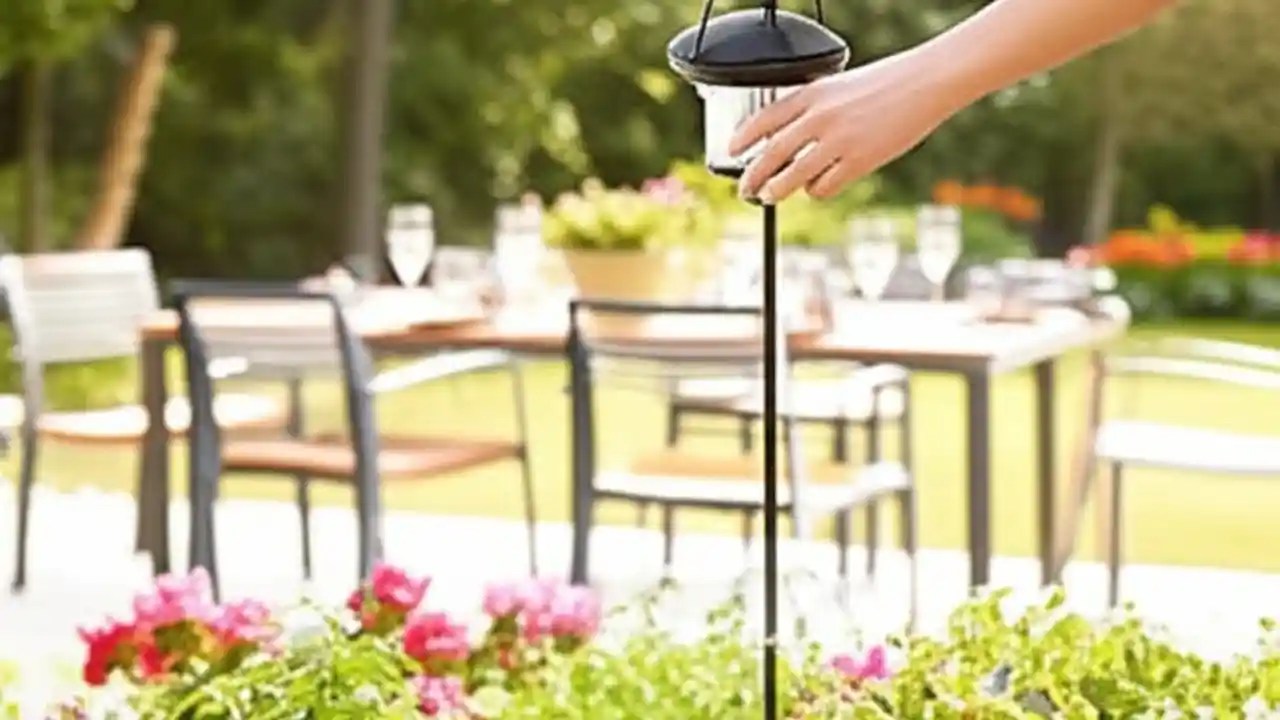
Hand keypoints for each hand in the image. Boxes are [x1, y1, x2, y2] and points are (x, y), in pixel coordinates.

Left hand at [731, 50, 961, 203]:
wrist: (925, 83)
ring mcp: (838, 141)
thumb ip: (813, 109)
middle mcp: (819, 117)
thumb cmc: (887, 83)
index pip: (764, 118)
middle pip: (772, 154)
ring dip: (776, 191)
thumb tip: (788, 139)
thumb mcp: (839, 86)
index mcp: (812, 93)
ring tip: (769, 196)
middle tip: (745, 189)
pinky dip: (815, 191)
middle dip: (752, 176)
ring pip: (792, 177)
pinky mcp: (858, 162)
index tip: (733, 150)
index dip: (743, 137)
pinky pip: (823, 187)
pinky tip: (817, 188)